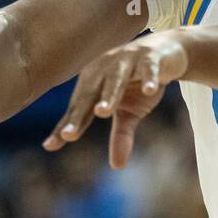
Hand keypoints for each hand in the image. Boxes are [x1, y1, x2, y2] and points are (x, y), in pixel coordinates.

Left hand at [42, 30, 188, 165]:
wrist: (166, 51)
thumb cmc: (139, 81)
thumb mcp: (131, 111)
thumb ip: (121, 135)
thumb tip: (117, 166)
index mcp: (94, 82)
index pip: (79, 108)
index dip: (67, 125)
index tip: (51, 145)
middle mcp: (104, 69)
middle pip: (90, 95)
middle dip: (80, 114)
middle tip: (69, 135)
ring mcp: (127, 60)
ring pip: (116, 79)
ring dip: (109, 95)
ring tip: (102, 113)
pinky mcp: (149, 56)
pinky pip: (149, 69)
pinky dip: (149, 78)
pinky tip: (150, 90)